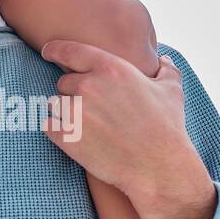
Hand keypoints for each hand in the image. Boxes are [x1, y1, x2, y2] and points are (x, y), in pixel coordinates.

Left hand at [37, 41, 213, 218]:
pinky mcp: (65, 136)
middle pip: (63, 82)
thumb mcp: (172, 91)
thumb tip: (163, 59)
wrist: (159, 168)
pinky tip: (74, 137)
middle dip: (73, 92)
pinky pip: (48, 125)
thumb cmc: (168, 128)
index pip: (68, 50)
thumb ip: (165, 70)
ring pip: (55, 104)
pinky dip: (57, 130)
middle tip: (93, 108)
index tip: (47, 52)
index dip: (54, 50)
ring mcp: (74, 111)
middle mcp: (88, 86)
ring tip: (87, 125)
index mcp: (109, 68)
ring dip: (65, 112)